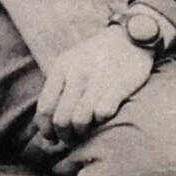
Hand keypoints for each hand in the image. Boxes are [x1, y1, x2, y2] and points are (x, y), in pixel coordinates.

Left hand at [33, 25, 154, 146]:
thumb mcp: (71, 63)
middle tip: (73, 139)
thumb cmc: (98, 56)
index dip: (46, 130)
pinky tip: (104, 119)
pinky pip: (102, 114)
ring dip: (83, 134)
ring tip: (88, 134)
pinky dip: (102, 122)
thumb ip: (59, 88)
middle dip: (65, 136)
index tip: (52, 139)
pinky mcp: (118, 86)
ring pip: (79, 121)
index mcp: (61, 68)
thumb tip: (48, 122)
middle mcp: (76, 74)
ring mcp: (97, 80)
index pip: (45, 108)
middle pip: (61, 120)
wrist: (130, 36)